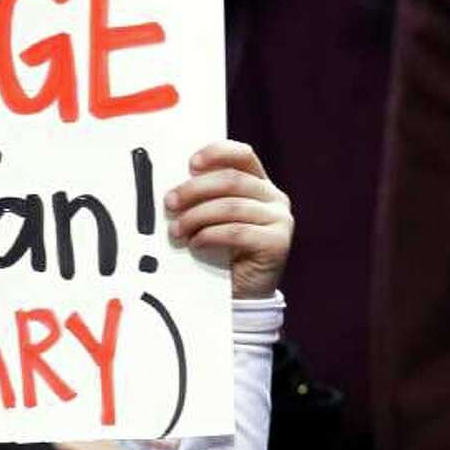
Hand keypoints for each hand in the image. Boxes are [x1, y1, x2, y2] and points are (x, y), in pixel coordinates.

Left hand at [164, 141, 291, 298]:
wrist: (241, 296)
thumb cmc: (220, 254)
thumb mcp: (211, 220)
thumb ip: (203, 199)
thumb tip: (172, 187)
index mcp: (259, 184)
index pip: (242, 155)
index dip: (217, 153)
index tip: (190, 164)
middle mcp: (274, 198)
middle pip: (232, 180)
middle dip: (195, 190)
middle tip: (169, 203)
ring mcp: (280, 220)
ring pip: (231, 207)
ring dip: (197, 217)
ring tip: (176, 231)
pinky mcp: (277, 243)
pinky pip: (237, 232)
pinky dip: (210, 236)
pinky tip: (195, 244)